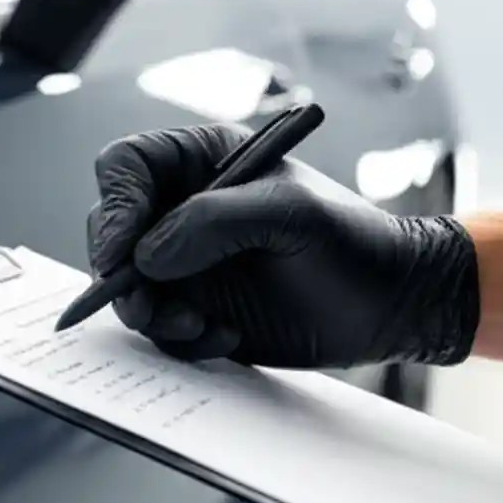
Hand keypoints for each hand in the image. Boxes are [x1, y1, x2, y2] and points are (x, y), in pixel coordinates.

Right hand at [86, 123, 480, 367]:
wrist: (392, 306)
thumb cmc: (355, 243)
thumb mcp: (290, 214)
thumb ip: (213, 221)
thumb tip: (147, 256)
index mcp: (200, 162)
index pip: (125, 168)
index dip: (112, 207)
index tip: (121, 254)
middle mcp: (181, 209)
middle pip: (109, 231)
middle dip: (122, 275)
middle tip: (149, 307)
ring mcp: (184, 261)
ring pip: (126, 287)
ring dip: (152, 316)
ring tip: (200, 327)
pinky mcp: (194, 306)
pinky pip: (156, 326)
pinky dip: (180, 340)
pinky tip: (226, 338)